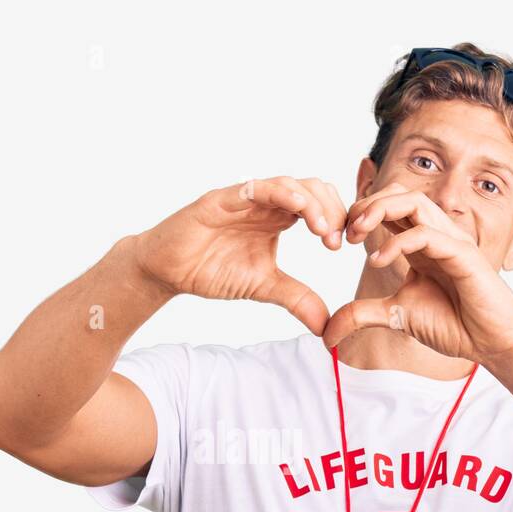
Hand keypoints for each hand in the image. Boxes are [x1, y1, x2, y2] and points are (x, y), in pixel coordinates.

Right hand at [133, 177, 346, 334]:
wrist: (168, 272)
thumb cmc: (211, 270)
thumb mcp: (263, 287)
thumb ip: (296, 298)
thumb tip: (326, 325)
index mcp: (278, 217)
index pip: (319, 205)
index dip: (336, 219)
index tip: (345, 246)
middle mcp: (265, 202)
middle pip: (311, 188)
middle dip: (331, 210)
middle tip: (338, 240)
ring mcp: (244, 198)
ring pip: (288, 184)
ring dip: (311, 203)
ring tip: (324, 230)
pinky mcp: (221, 200)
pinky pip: (254, 188)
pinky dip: (279, 193)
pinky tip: (296, 207)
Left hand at [322, 182, 512, 363]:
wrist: (491, 342)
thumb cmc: (453, 324)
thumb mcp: (394, 317)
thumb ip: (362, 315)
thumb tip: (327, 332)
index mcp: (419, 243)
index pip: (388, 208)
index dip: (359, 214)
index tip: (337, 238)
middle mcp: (435, 234)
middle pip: (399, 194)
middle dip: (366, 204)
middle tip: (343, 232)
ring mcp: (451, 241)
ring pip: (415, 202)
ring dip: (380, 211)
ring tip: (356, 233)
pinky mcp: (464, 255)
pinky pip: (428, 234)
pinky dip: (399, 242)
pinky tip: (378, 261)